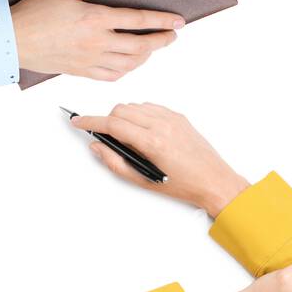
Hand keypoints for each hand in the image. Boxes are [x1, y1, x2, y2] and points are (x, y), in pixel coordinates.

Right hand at [10, 0, 182, 80]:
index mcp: (95, 19)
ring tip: (153, 47)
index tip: (179, 22)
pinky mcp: (82, 72)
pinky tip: (130, 62)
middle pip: (141, 45)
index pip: (138, 20)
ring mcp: (90, 60)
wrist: (11, 39)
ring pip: (130, 64)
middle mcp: (96, 42)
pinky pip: (112, 76)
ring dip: (147, 56)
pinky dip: (127, 70)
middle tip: (172, 36)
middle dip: (162, 41)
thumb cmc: (36, 12)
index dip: (162, 21)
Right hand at [71, 102, 248, 216]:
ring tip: (128, 138)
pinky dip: (141, 114)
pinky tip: (142, 131)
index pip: (113, 124)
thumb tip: (97, 146)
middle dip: (108, 121)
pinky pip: (152, 107)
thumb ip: (115, 162)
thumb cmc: (183, 185)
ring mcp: (173, 119)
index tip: (78, 121)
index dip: (90, 121)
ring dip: (125, 117)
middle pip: (121, 110)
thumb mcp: (142, 180)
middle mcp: (163, 125)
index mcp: (152, 142)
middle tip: (108, 139)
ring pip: (135, 106)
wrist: (214, 180)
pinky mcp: (180, 117)